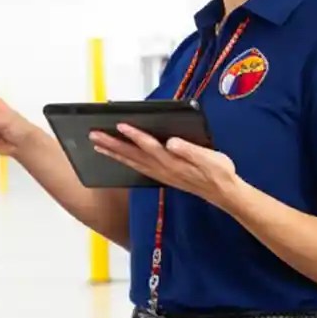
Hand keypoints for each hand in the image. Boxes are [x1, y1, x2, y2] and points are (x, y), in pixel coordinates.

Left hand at [89, 124, 240, 206]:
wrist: (223, 193)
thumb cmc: (218, 172)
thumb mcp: (210, 159)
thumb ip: (190, 150)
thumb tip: (172, 142)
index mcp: (173, 161)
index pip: (149, 145)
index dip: (134, 134)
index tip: (120, 124)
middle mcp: (162, 168)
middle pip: (132, 154)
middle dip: (112, 144)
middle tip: (93, 135)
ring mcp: (160, 174)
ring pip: (131, 162)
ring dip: (113, 153)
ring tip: (97, 145)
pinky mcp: (161, 176)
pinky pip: (136, 168)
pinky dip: (124, 161)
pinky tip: (117, 158)